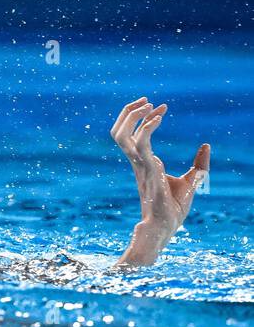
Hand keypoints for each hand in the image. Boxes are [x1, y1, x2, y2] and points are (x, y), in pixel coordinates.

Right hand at [110, 97, 209, 265]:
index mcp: (143, 162)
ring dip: (132, 116)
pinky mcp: (147, 170)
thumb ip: (199, 164)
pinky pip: (141, 143)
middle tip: (147, 100)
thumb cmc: (173, 208)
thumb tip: (206, 145)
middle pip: (119, 131)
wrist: (166, 226)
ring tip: (149, 104)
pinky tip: (158, 118)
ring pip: (122, 134)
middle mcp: (137, 161)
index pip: (132, 133)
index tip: (159, 106)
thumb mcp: (192, 180)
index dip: (141, 117)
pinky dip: (147, 127)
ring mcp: (139, 165)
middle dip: (128, 112)